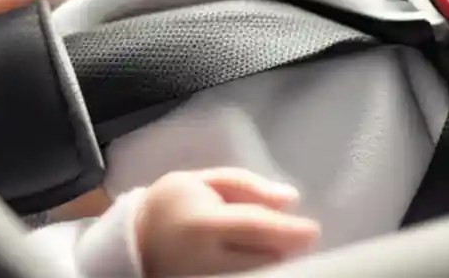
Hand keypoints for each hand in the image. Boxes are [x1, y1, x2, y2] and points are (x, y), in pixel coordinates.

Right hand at [134, 168, 319, 276]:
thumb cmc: (172, 204)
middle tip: (293, 234)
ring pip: (259, 275)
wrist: (135, 240)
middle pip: (264, 257)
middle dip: (283, 246)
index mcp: (202, 223)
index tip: (313, 229)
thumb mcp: (202, 181)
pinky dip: (258, 272)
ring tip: (268, 245)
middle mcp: (205, 259)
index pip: (255, 228)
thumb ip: (245, 185)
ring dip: (272, 261)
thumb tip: (289, 199)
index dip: (289, 230)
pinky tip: (256, 260)